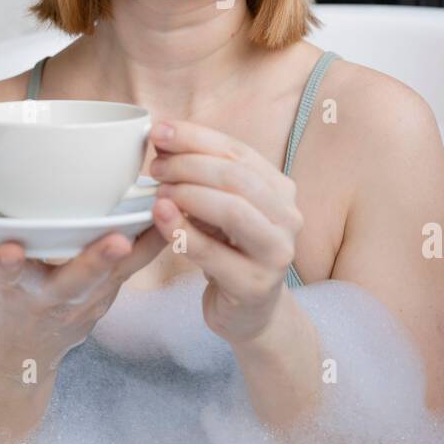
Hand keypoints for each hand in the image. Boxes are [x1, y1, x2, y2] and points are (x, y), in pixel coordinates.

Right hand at [0, 218, 165, 382]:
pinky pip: (136, 269)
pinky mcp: (109, 295)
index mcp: (9, 292)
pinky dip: (155, 244)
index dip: (6, 265)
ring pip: (115, 276)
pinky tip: (177, 216)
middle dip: (94, 262)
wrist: (23, 356)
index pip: (3, 278)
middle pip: (72, 282)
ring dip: (140, 249)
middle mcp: (49, 298)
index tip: (8, 252)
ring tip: (163, 218)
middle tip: (115, 241)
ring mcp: (84, 301)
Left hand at [147, 120, 304, 344]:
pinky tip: (161, 218)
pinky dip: (182, 232)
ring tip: (158, 193)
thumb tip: (161, 137)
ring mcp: (277, 253)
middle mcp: (288, 217)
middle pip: (237, 177)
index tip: (159, 130)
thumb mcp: (218, 208)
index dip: (196, 137)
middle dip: (189, 165)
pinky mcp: (256, 286)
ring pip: (233, 211)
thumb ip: (200, 176)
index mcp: (280, 189)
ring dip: (188, 195)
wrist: (247, 313)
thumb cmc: (228, 251)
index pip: (238, 152)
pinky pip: (214, 253)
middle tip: (155, 168)